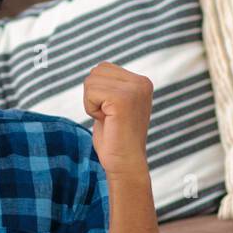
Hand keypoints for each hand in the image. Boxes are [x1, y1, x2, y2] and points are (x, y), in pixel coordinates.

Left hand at [83, 61, 151, 179]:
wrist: (125, 163)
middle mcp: (142, 82)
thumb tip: (97, 69)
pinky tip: (106, 121)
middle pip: (96, 72)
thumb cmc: (115, 138)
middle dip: (93, 95)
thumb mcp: (114, 105)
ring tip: (108, 119)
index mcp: (141, 82)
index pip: (102, 68)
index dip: (97, 92)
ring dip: (91, 103)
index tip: (111, 112)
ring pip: (91, 81)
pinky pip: (90, 93)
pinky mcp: (122, 99)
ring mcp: (134, 90)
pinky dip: (90, 109)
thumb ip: (111, 85)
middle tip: (108, 116)